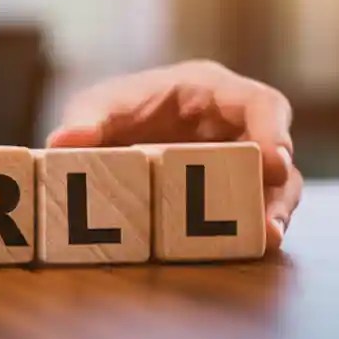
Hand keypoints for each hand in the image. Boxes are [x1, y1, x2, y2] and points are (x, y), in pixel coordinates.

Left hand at [46, 60, 300, 250]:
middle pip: (276, 152)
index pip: (260, 102)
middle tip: (270, 221)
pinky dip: (249, 227)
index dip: (273, 130)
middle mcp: (234, 125)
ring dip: (271, 212)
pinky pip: (250, 208)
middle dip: (277, 187)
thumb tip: (61, 142)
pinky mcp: (227, 190)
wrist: (108, 132)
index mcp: (211, 90)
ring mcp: (235, 159)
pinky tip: (250, 247)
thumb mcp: (97, 106)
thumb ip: (85, 121)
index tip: (273, 161)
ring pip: (272, 186)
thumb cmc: (113, 107)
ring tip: (266, 239)